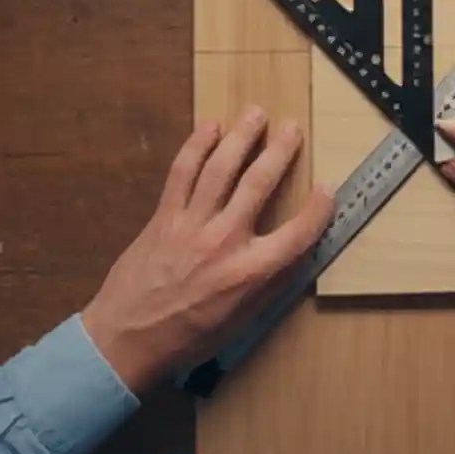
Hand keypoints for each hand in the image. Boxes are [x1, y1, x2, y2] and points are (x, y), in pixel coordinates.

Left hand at [82, 107, 332, 393]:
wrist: (127, 339)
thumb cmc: (187, 336)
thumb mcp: (240, 319)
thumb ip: (267, 282)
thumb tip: (291, 254)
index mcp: (250, 273)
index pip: (297, 233)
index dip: (318, 209)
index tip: (328, 188)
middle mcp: (224, 243)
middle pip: (259, 185)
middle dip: (279, 152)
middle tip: (291, 128)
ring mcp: (191, 226)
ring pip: (221, 170)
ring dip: (241, 137)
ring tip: (255, 114)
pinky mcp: (164, 218)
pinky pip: (182, 173)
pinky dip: (196, 147)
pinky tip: (209, 128)